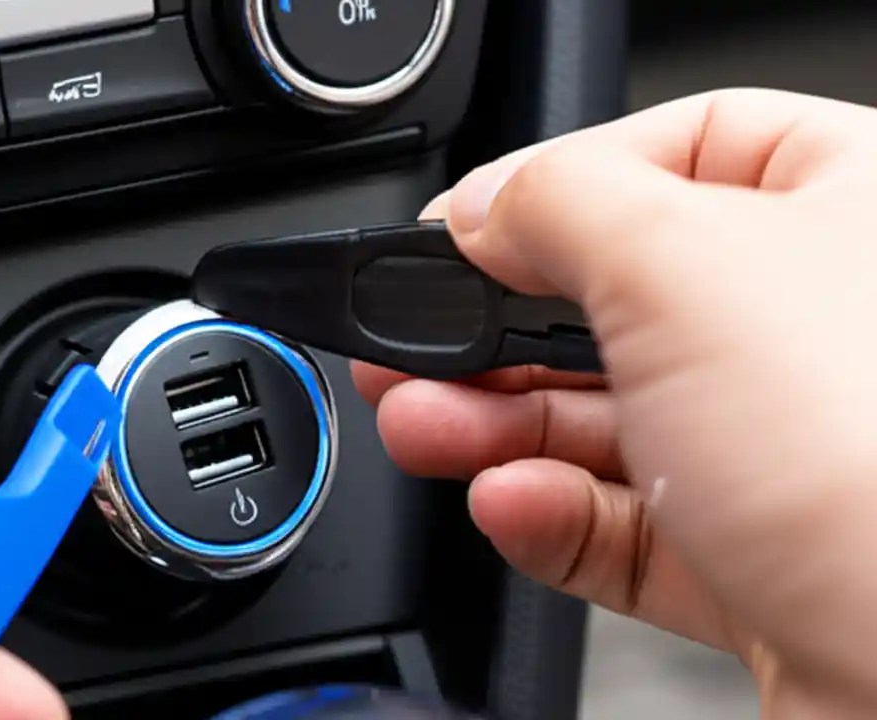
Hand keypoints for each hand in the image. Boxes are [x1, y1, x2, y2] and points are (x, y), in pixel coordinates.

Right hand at [353, 88, 876, 716]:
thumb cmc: (875, 467)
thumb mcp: (678, 268)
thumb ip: (558, 206)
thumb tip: (486, 208)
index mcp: (850, 206)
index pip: (682, 151)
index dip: (555, 184)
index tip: (464, 232)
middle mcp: (825, 327)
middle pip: (621, 300)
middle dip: (494, 331)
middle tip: (409, 349)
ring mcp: (793, 452)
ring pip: (610, 421)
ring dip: (499, 428)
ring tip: (426, 431)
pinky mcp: (759, 557)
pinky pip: (628, 524)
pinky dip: (552, 515)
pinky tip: (509, 506)